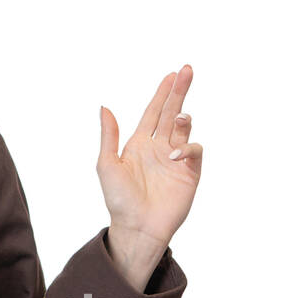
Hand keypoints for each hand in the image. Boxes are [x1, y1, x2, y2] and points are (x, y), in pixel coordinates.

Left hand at [97, 65, 201, 285]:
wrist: (136, 227)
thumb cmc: (118, 198)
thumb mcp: (107, 164)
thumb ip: (108, 135)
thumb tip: (104, 107)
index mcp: (139, 143)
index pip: (153, 111)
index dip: (163, 92)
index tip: (172, 74)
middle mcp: (159, 147)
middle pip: (172, 112)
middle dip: (179, 91)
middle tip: (187, 70)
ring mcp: (175, 159)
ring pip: (184, 128)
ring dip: (183, 118)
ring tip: (180, 117)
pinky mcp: (190, 173)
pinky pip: (194, 151)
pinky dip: (187, 147)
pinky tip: (174, 155)